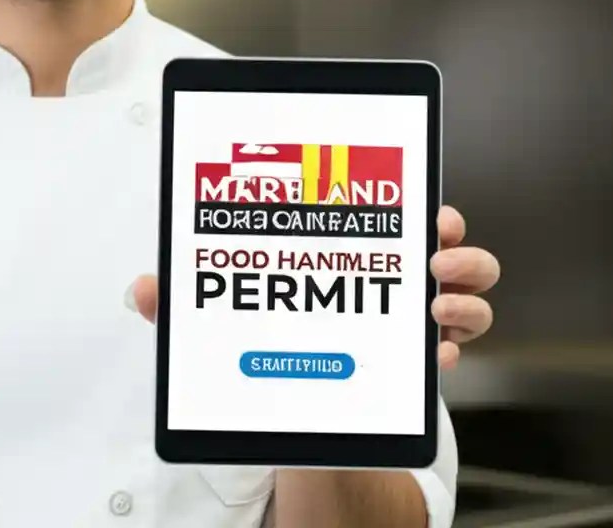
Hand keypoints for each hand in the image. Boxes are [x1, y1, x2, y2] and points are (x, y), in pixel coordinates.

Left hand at [129, 204, 497, 369]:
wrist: (286, 408)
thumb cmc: (259, 338)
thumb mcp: (217, 317)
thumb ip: (182, 304)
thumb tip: (141, 290)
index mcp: (351, 248)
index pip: (400, 213)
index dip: (423, 204)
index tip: (423, 206)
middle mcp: (393, 279)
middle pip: (453, 247)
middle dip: (458, 245)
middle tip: (432, 253)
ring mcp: (413, 322)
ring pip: (470, 299)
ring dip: (466, 298)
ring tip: (433, 307)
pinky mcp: (417, 366)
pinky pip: (456, 352)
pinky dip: (452, 351)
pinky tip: (433, 357)